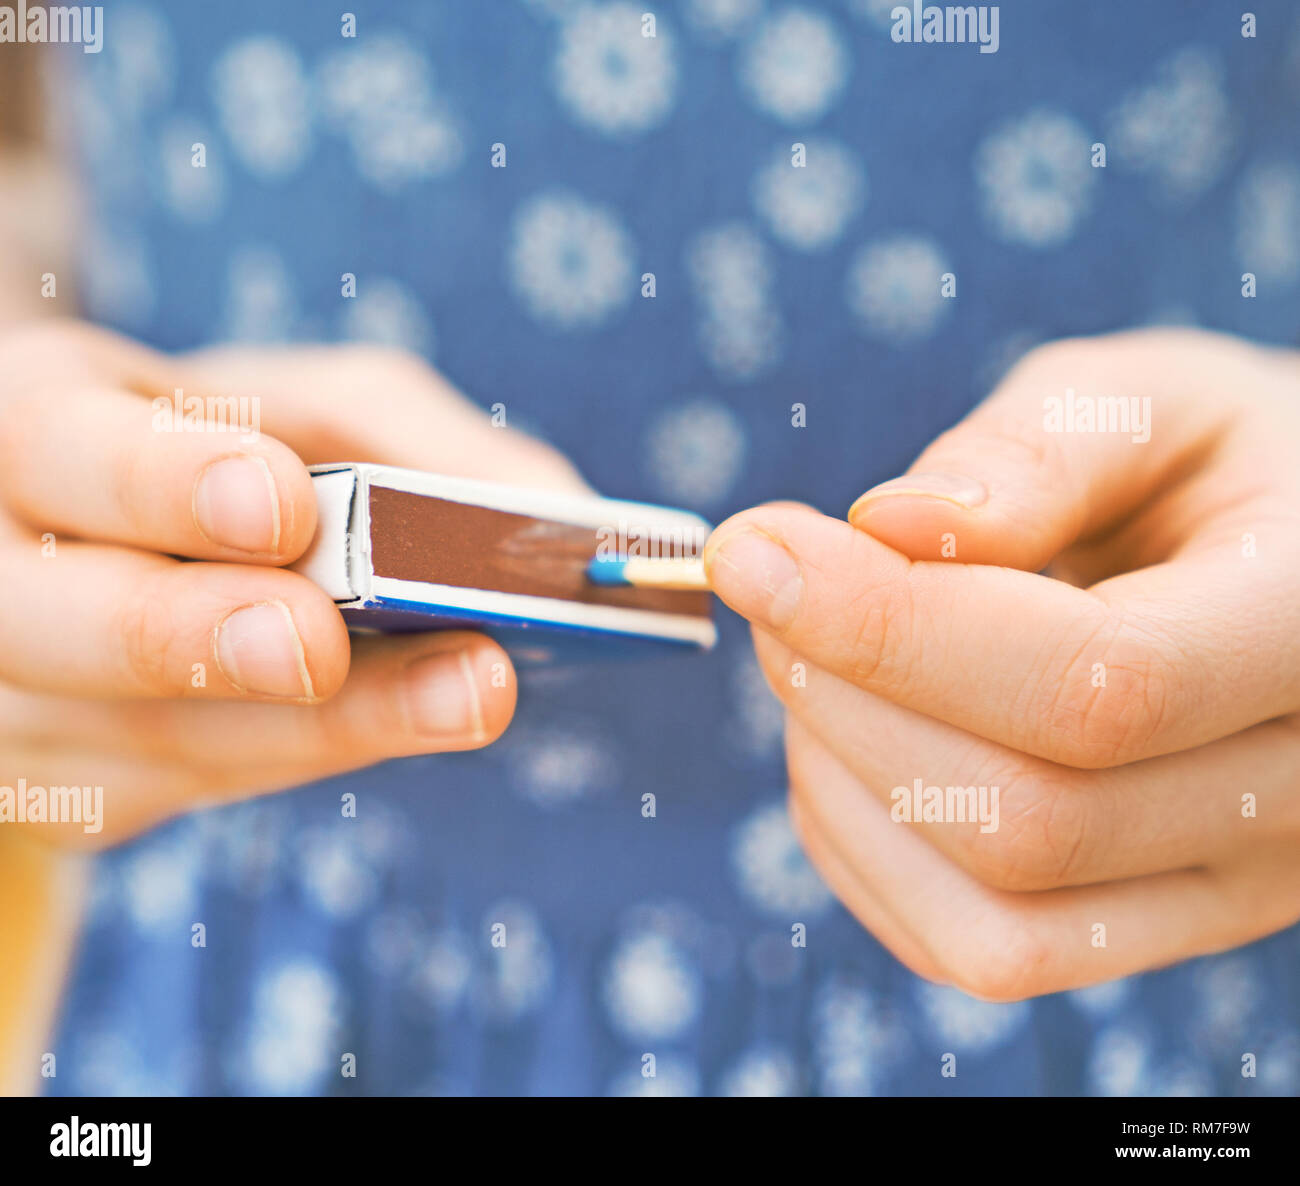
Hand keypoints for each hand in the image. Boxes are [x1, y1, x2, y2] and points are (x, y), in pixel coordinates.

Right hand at [0, 320, 585, 845]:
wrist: (138, 546)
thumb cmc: (241, 455)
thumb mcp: (319, 407)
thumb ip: (421, 442)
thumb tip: (555, 511)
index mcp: (35, 431)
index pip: (57, 451)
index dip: (160, 484)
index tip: (278, 507)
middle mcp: (0, 572)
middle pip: (54, 623)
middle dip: (193, 637)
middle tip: (319, 646)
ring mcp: (20, 705)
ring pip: (140, 736)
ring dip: (305, 728)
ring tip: (469, 694)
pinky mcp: (74, 790)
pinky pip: (180, 791)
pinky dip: (303, 754)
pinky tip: (405, 724)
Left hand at [705, 329, 1299, 1000]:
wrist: (1280, 575)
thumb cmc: (1211, 469)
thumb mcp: (1149, 405)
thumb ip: (1036, 451)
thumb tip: (884, 527)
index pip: (1098, 684)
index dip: (889, 627)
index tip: (750, 549)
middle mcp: (1299, 801)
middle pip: (1026, 819)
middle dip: (845, 695)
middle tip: (772, 588)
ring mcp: (1232, 890)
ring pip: (992, 916)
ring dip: (844, 781)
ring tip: (812, 658)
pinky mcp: (1150, 930)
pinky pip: (975, 949)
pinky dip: (863, 849)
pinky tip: (843, 740)